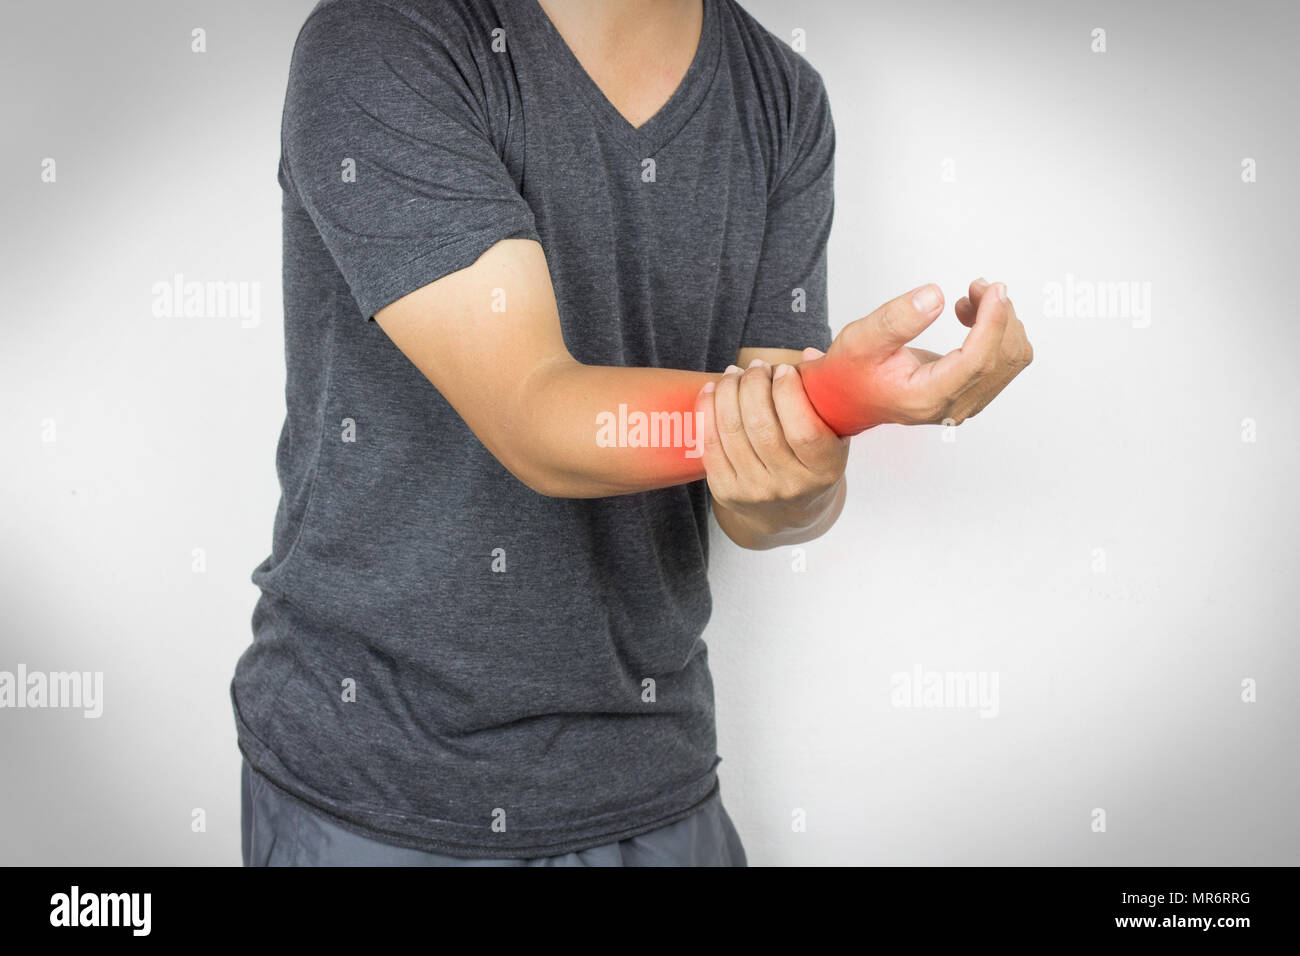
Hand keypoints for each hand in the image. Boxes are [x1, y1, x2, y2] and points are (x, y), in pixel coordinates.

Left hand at [695, 359, 848, 536]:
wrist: (789, 513)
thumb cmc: (812, 461)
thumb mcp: (833, 434)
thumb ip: (825, 396)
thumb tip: (810, 356)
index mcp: (824, 471)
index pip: (803, 431)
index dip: (789, 393)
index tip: (783, 369)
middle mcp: (790, 486)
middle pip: (761, 426)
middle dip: (754, 385)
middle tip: (756, 367)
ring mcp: (755, 491)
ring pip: (732, 431)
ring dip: (729, 392)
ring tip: (734, 373)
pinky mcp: (726, 492)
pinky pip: (710, 443)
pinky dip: (707, 410)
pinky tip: (713, 390)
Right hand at [798, 278, 1033, 435]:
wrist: (843, 397)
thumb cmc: (849, 372)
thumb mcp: (860, 339)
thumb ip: (897, 319)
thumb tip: (935, 296)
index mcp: (926, 397)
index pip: (978, 361)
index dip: (993, 322)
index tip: (993, 289)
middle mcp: (952, 406)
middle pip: (1004, 359)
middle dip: (999, 314)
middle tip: (975, 285)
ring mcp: (964, 403)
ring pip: (1011, 360)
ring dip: (1001, 321)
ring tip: (969, 300)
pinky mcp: (969, 393)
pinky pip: (1003, 362)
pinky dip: (997, 332)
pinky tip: (970, 317)